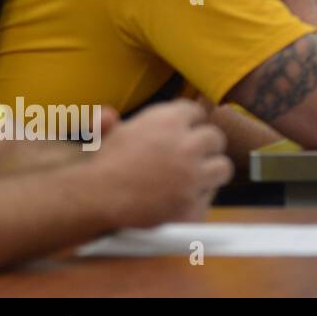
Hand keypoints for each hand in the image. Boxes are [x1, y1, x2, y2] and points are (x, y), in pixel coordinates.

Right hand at [91, 101, 233, 228]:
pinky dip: (200, 198)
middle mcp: (187, 145)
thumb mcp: (109, 136)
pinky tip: (185, 198)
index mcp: (169, 121)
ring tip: (198, 176)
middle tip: (195, 155)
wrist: (94, 199)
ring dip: (212, 171)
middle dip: (207, 146)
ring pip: (223, 167)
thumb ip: (114, 123)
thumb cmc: (101, 166)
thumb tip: (107, 115)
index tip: (187, 130)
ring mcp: (193, 175)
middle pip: (215, 138)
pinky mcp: (192, 202)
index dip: (191, 122)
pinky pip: (210, 196)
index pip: (196, 112)